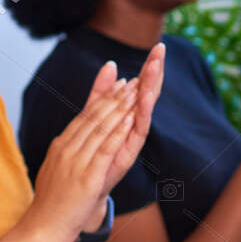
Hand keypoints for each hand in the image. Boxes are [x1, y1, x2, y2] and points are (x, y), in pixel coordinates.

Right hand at [23, 68, 140, 241]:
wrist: (43, 228)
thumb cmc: (52, 203)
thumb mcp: (58, 170)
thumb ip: (67, 151)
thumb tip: (71, 138)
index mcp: (60, 146)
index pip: (84, 116)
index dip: (103, 98)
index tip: (118, 84)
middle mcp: (66, 149)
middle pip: (93, 117)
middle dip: (114, 97)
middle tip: (131, 80)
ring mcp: (75, 161)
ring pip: (100, 128)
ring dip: (119, 108)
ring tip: (135, 92)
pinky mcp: (87, 176)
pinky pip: (105, 148)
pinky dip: (118, 130)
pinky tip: (130, 118)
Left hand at [95, 43, 164, 195]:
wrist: (79, 194)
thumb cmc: (89, 157)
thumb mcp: (94, 117)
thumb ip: (101, 93)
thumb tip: (111, 64)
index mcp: (127, 116)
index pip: (141, 87)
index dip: (149, 69)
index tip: (158, 47)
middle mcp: (133, 127)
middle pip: (147, 95)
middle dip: (154, 73)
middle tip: (161, 51)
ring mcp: (131, 141)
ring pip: (144, 110)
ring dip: (150, 88)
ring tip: (155, 68)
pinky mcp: (127, 155)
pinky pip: (136, 131)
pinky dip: (140, 115)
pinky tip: (143, 99)